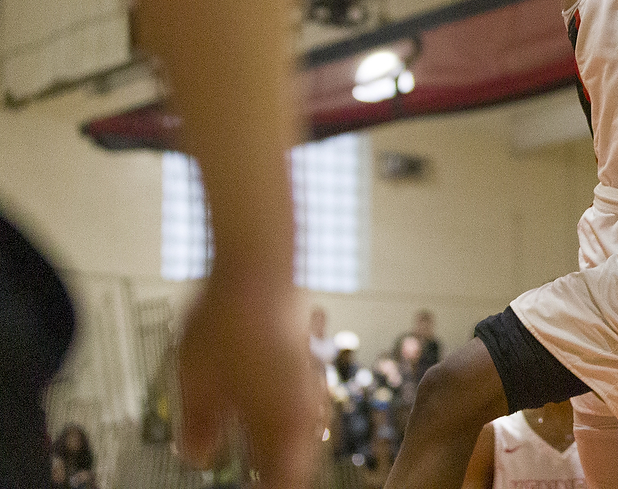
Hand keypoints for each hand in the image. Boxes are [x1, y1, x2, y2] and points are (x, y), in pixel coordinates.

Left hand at [177, 278, 318, 488]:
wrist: (259, 262)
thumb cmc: (226, 319)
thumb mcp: (195, 383)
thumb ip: (198, 428)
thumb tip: (200, 456)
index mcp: (284, 422)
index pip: (285, 483)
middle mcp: (306, 406)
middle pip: (298, 462)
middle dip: (272, 474)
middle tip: (245, 479)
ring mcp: (310, 382)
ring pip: (301, 432)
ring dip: (276, 445)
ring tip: (246, 447)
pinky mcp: (305, 360)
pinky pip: (299, 403)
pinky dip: (280, 415)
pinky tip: (252, 405)